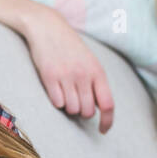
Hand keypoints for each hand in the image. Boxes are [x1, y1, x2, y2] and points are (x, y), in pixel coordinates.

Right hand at [20, 6, 115, 132]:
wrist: (48, 27)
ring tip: (65, 91)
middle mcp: (84, 75)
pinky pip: (57, 103)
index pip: (108, 104)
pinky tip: (55, 88)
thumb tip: (99, 109)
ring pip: (72, 110)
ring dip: (69, 106)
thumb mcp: (90, 62)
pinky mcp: (49, 77)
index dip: (107, 121)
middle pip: (87, 112)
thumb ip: (96, 83)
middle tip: (76, 99)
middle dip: (82, 111)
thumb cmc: (70, 47)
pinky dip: (57, 100)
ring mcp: (66, 76)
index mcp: (98, 72)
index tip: (103, 130)